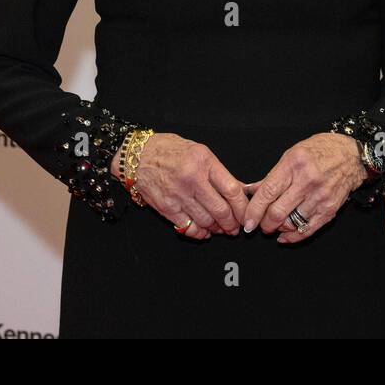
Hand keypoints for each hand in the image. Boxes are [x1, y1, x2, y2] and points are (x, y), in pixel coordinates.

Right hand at [112, 133, 248, 238]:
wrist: (138, 155)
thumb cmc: (170, 150)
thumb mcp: (200, 152)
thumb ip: (218, 172)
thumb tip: (239, 189)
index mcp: (203, 162)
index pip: (231, 189)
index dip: (242, 206)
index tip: (247, 213)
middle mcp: (192, 179)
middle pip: (220, 209)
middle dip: (232, 223)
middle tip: (236, 228)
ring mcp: (178, 195)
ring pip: (205, 221)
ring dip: (217, 229)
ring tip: (221, 229)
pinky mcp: (166, 207)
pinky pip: (187, 227)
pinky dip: (199, 233)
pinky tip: (204, 232)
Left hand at [240, 133, 366, 243]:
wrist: (352, 156)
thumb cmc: (321, 150)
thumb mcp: (292, 154)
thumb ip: (272, 176)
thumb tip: (251, 191)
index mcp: (294, 164)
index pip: (268, 192)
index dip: (254, 210)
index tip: (247, 221)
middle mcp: (307, 181)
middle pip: (278, 212)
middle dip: (264, 224)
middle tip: (259, 224)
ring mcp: (320, 197)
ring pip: (291, 223)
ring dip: (278, 228)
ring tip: (275, 224)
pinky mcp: (330, 209)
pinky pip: (308, 229)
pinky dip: (293, 236)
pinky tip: (285, 235)